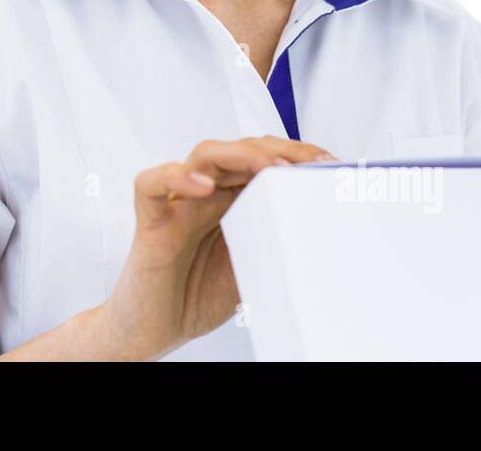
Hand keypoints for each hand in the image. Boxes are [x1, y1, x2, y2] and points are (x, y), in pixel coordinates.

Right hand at [99, 136, 335, 359]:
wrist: (153, 331)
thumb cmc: (197, 296)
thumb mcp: (254, 268)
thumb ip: (277, 245)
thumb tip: (321, 237)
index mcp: (233, 201)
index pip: (264, 158)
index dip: (296, 155)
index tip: (329, 164)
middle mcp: (207, 194)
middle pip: (240, 149)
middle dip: (278, 149)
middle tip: (308, 163)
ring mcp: (179, 203)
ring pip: (204, 155)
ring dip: (241, 155)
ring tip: (269, 168)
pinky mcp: (151, 221)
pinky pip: (151, 184)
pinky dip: (176, 177)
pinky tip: (203, 185)